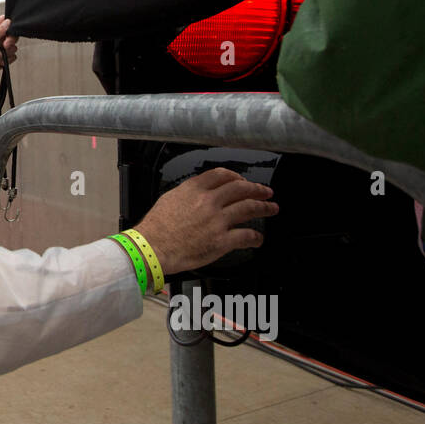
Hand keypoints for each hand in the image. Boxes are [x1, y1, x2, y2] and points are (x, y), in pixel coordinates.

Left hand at [0, 15, 18, 80]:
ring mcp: (0, 47)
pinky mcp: (4, 56)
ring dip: (5, 53)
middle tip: (4, 46)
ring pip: (13, 46)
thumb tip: (8, 22)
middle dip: (9, 41)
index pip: (4, 20)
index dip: (10, 25)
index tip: (9, 32)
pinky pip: (13, 56)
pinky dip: (5, 60)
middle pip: (12, 34)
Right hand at [133, 168, 276, 277]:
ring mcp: (217, 220)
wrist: (152, 247)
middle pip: (241, 189)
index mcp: (195, 189)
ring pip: (249, 208)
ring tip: (271, 208)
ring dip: (264, 207)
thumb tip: (199, 193)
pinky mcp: (222, 241)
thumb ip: (188, 193)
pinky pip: (246, 236)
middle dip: (257, 189)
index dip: (236, 177)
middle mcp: (209, 201)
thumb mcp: (169, 199)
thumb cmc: (156, 228)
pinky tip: (258, 239)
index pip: (222, 175)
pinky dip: (255, 237)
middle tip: (266, 192)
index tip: (242, 181)